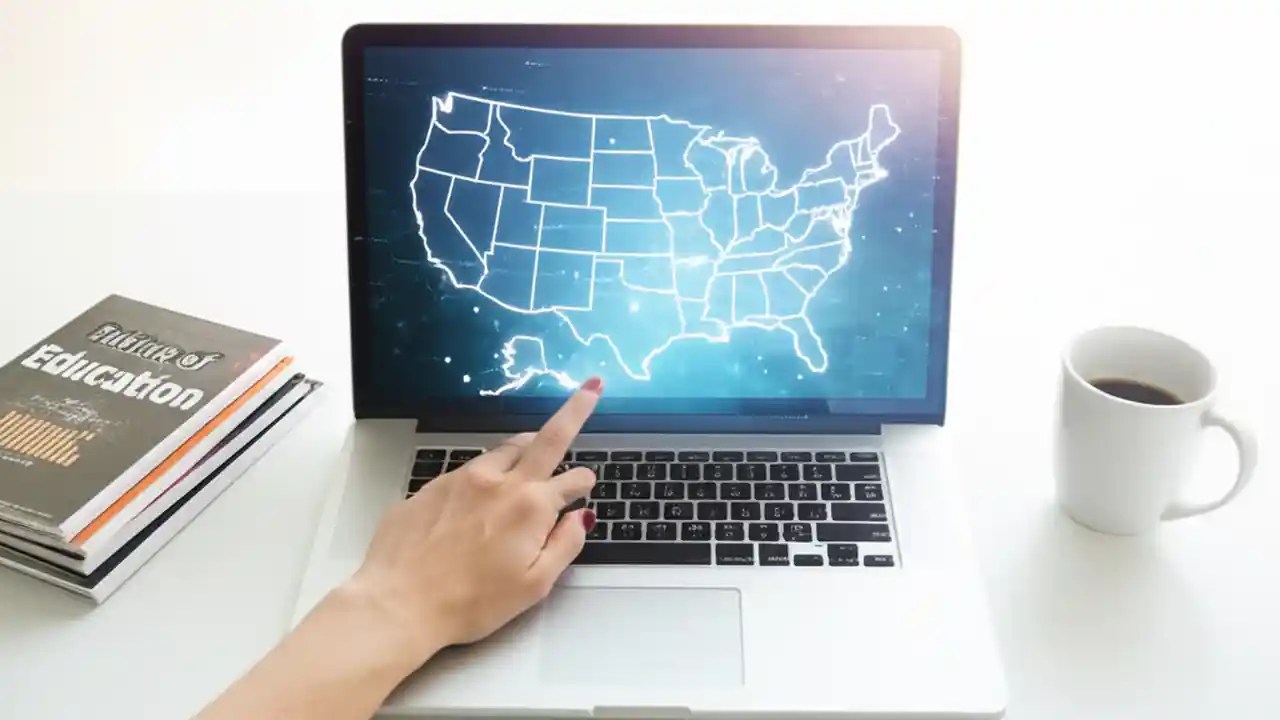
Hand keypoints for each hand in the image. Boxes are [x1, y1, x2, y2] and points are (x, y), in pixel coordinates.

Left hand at [341, 377, 603, 662]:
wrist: (398, 602)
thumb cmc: (468, 603)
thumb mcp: (533, 586)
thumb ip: (565, 545)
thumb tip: (581, 517)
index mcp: (530, 507)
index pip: (572, 480)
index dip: (584, 482)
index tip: (586, 484)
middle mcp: (499, 482)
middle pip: (546, 437)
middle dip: (574, 410)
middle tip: (589, 389)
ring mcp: (462, 479)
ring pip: (504, 449)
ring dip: (525, 446)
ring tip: (531, 450)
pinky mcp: (432, 485)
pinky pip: (468, 469)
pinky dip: (485, 473)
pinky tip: (478, 496)